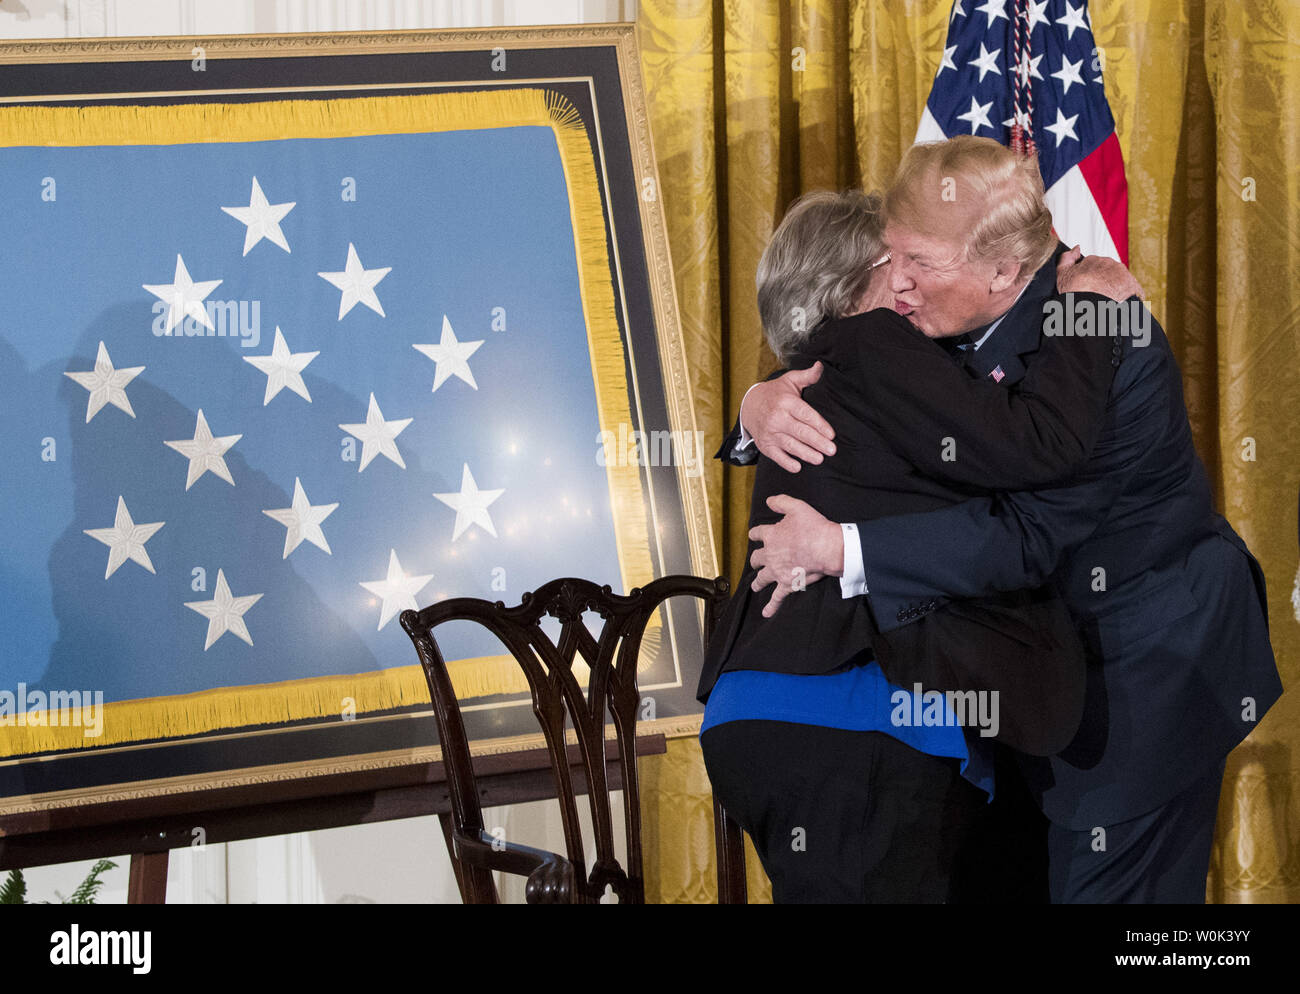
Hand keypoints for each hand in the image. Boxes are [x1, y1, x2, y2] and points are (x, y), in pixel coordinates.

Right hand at [739, 364, 835, 472]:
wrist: (750, 405)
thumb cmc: (777, 393)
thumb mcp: (790, 381)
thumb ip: (807, 376)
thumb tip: (821, 366)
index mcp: (786, 402)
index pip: (805, 414)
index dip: (819, 425)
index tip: (831, 434)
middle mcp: (777, 418)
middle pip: (800, 431)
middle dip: (817, 442)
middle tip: (831, 450)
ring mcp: (770, 432)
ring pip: (790, 445)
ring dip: (805, 453)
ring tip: (820, 459)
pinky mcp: (765, 445)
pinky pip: (776, 456)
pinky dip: (786, 462)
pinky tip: (797, 467)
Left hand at [748, 495, 843, 617]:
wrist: (827, 548)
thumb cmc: (814, 527)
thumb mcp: (797, 507)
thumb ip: (781, 502)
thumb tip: (769, 501)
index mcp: (771, 535)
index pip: (758, 533)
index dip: (755, 534)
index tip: (754, 535)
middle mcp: (770, 554)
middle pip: (757, 558)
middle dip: (756, 560)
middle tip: (756, 562)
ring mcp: (777, 571)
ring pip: (762, 578)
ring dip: (758, 582)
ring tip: (755, 585)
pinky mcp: (787, 584)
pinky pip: (777, 598)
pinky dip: (771, 606)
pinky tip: (766, 613)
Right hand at [1056, 245, 1143, 300]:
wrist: (1092, 306)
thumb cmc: (1076, 292)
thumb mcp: (1062, 274)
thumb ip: (1066, 258)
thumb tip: (1076, 248)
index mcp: (1093, 260)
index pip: (1094, 265)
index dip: (1090, 277)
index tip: (1087, 286)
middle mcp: (1109, 263)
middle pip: (1108, 271)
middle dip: (1104, 281)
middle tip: (1097, 295)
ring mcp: (1122, 273)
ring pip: (1120, 279)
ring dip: (1115, 288)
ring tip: (1107, 301)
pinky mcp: (1133, 285)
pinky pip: (1133, 290)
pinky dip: (1128, 297)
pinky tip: (1120, 304)